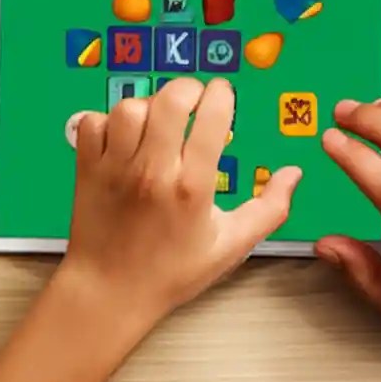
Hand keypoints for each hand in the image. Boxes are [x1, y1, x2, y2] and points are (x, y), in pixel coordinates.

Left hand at [60, 78, 301, 317]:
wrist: (110, 292)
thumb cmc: (170, 272)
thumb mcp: (230, 246)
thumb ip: (269, 208)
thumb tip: (292, 174)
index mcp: (192, 188)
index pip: (211, 118)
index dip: (221, 95)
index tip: (223, 94)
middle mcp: (153, 172)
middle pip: (170, 100)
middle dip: (188, 88)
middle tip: (194, 99)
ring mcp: (116, 168)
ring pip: (130, 107)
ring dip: (148, 104)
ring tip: (158, 119)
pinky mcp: (88, 169)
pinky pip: (94, 122)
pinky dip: (108, 120)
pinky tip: (124, 135)